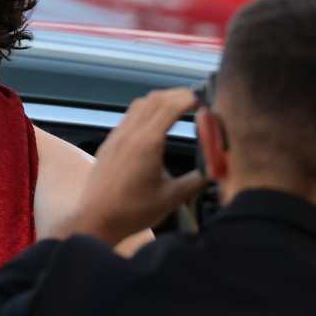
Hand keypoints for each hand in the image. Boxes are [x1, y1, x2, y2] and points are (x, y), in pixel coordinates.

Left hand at [45, 87, 208, 245]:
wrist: (96, 220)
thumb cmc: (132, 212)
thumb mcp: (173, 196)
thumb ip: (199, 179)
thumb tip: (220, 168)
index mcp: (146, 143)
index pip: (170, 105)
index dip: (191, 97)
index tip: (206, 98)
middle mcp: (128, 135)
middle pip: (155, 99)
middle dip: (178, 95)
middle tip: (197, 100)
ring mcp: (116, 138)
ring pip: (139, 105)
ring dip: (160, 100)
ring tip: (179, 107)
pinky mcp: (109, 144)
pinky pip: (128, 117)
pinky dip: (146, 111)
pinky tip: (156, 123)